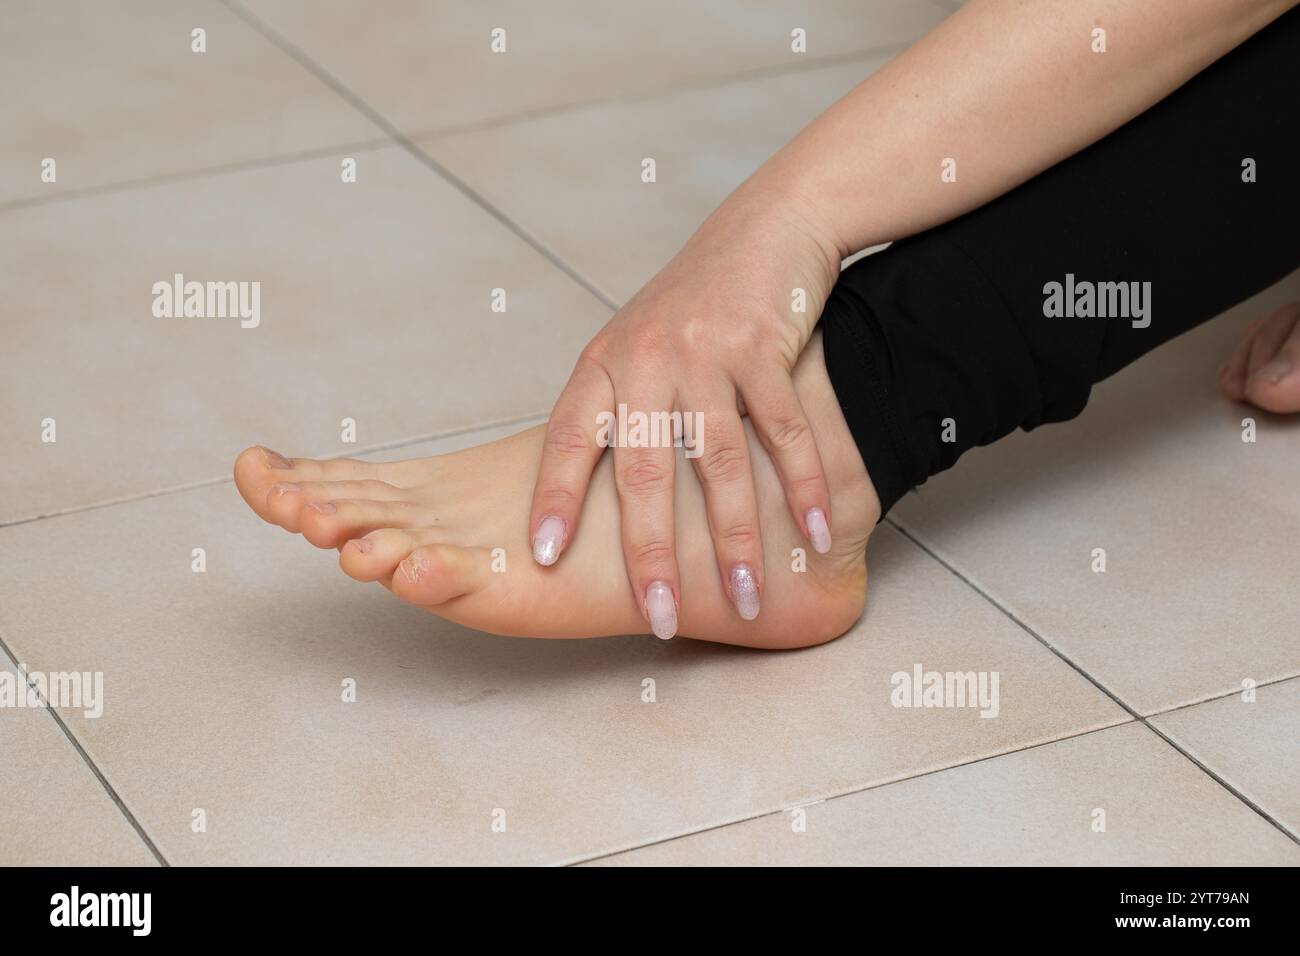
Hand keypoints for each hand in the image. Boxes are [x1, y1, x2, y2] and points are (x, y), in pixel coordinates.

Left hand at [528, 187, 843, 637]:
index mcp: (604, 363)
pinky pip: (783, 431)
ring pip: (717, 462)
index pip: (566, 440)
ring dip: (734, 538)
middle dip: (650, 552)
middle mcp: (646, 359)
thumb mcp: (634, 344)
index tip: (542, 556)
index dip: (553, 498)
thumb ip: (614, 407)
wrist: (765, 228)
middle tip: (657, 614)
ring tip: (743, 599)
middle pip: (643, 470)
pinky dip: (803, 487)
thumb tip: (586, 495)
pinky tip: (816, 533)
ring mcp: (706, 352)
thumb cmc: (694, 301)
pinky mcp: (764, 346)